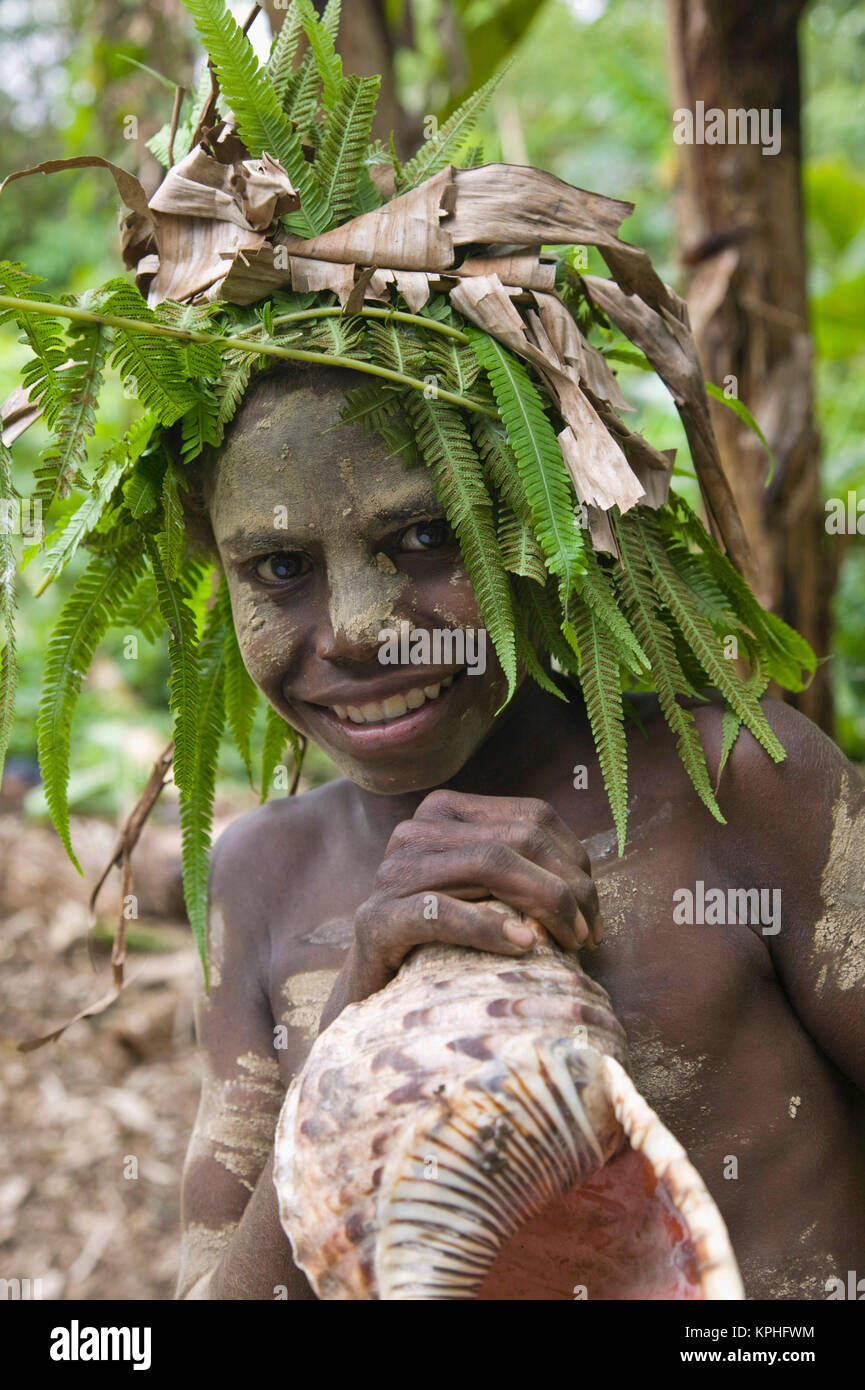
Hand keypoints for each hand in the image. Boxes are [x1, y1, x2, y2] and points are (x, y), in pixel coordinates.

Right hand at [346, 789, 602, 1000]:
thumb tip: (587, 891)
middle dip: (567, 887)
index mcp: (445, 812)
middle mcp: (416, 831)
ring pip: (487, 863)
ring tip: (567, 944)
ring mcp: (393, 873)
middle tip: (588, 936)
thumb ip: (524, 875)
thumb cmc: (445, 944)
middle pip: (516, 839)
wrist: (375, 993)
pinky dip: (489, 927)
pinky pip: (441, 911)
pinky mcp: (377, 919)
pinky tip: (524, 946)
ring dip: (542, 904)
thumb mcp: (486, 897)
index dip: (576, 863)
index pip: (531, 818)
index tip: (593, 915)